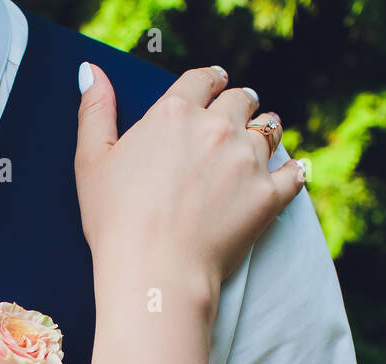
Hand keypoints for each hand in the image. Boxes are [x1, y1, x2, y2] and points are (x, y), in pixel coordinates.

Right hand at [74, 63, 305, 314]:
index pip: (203, 79)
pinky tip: (287, 174)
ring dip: (264, 132)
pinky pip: (293, 173)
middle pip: (242, 99)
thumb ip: (95, 112)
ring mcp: (247, 160)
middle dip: (239, 106)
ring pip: (270, 130)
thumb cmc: (116, 222)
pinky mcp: (268, 195)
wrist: (154, 271)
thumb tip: (92, 70)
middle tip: (235, 119)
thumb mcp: (91, 162)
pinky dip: (291, 172)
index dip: (210, 82)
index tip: (215, 87)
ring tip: (258, 145)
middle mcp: (217, 127)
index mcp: (174, 113)